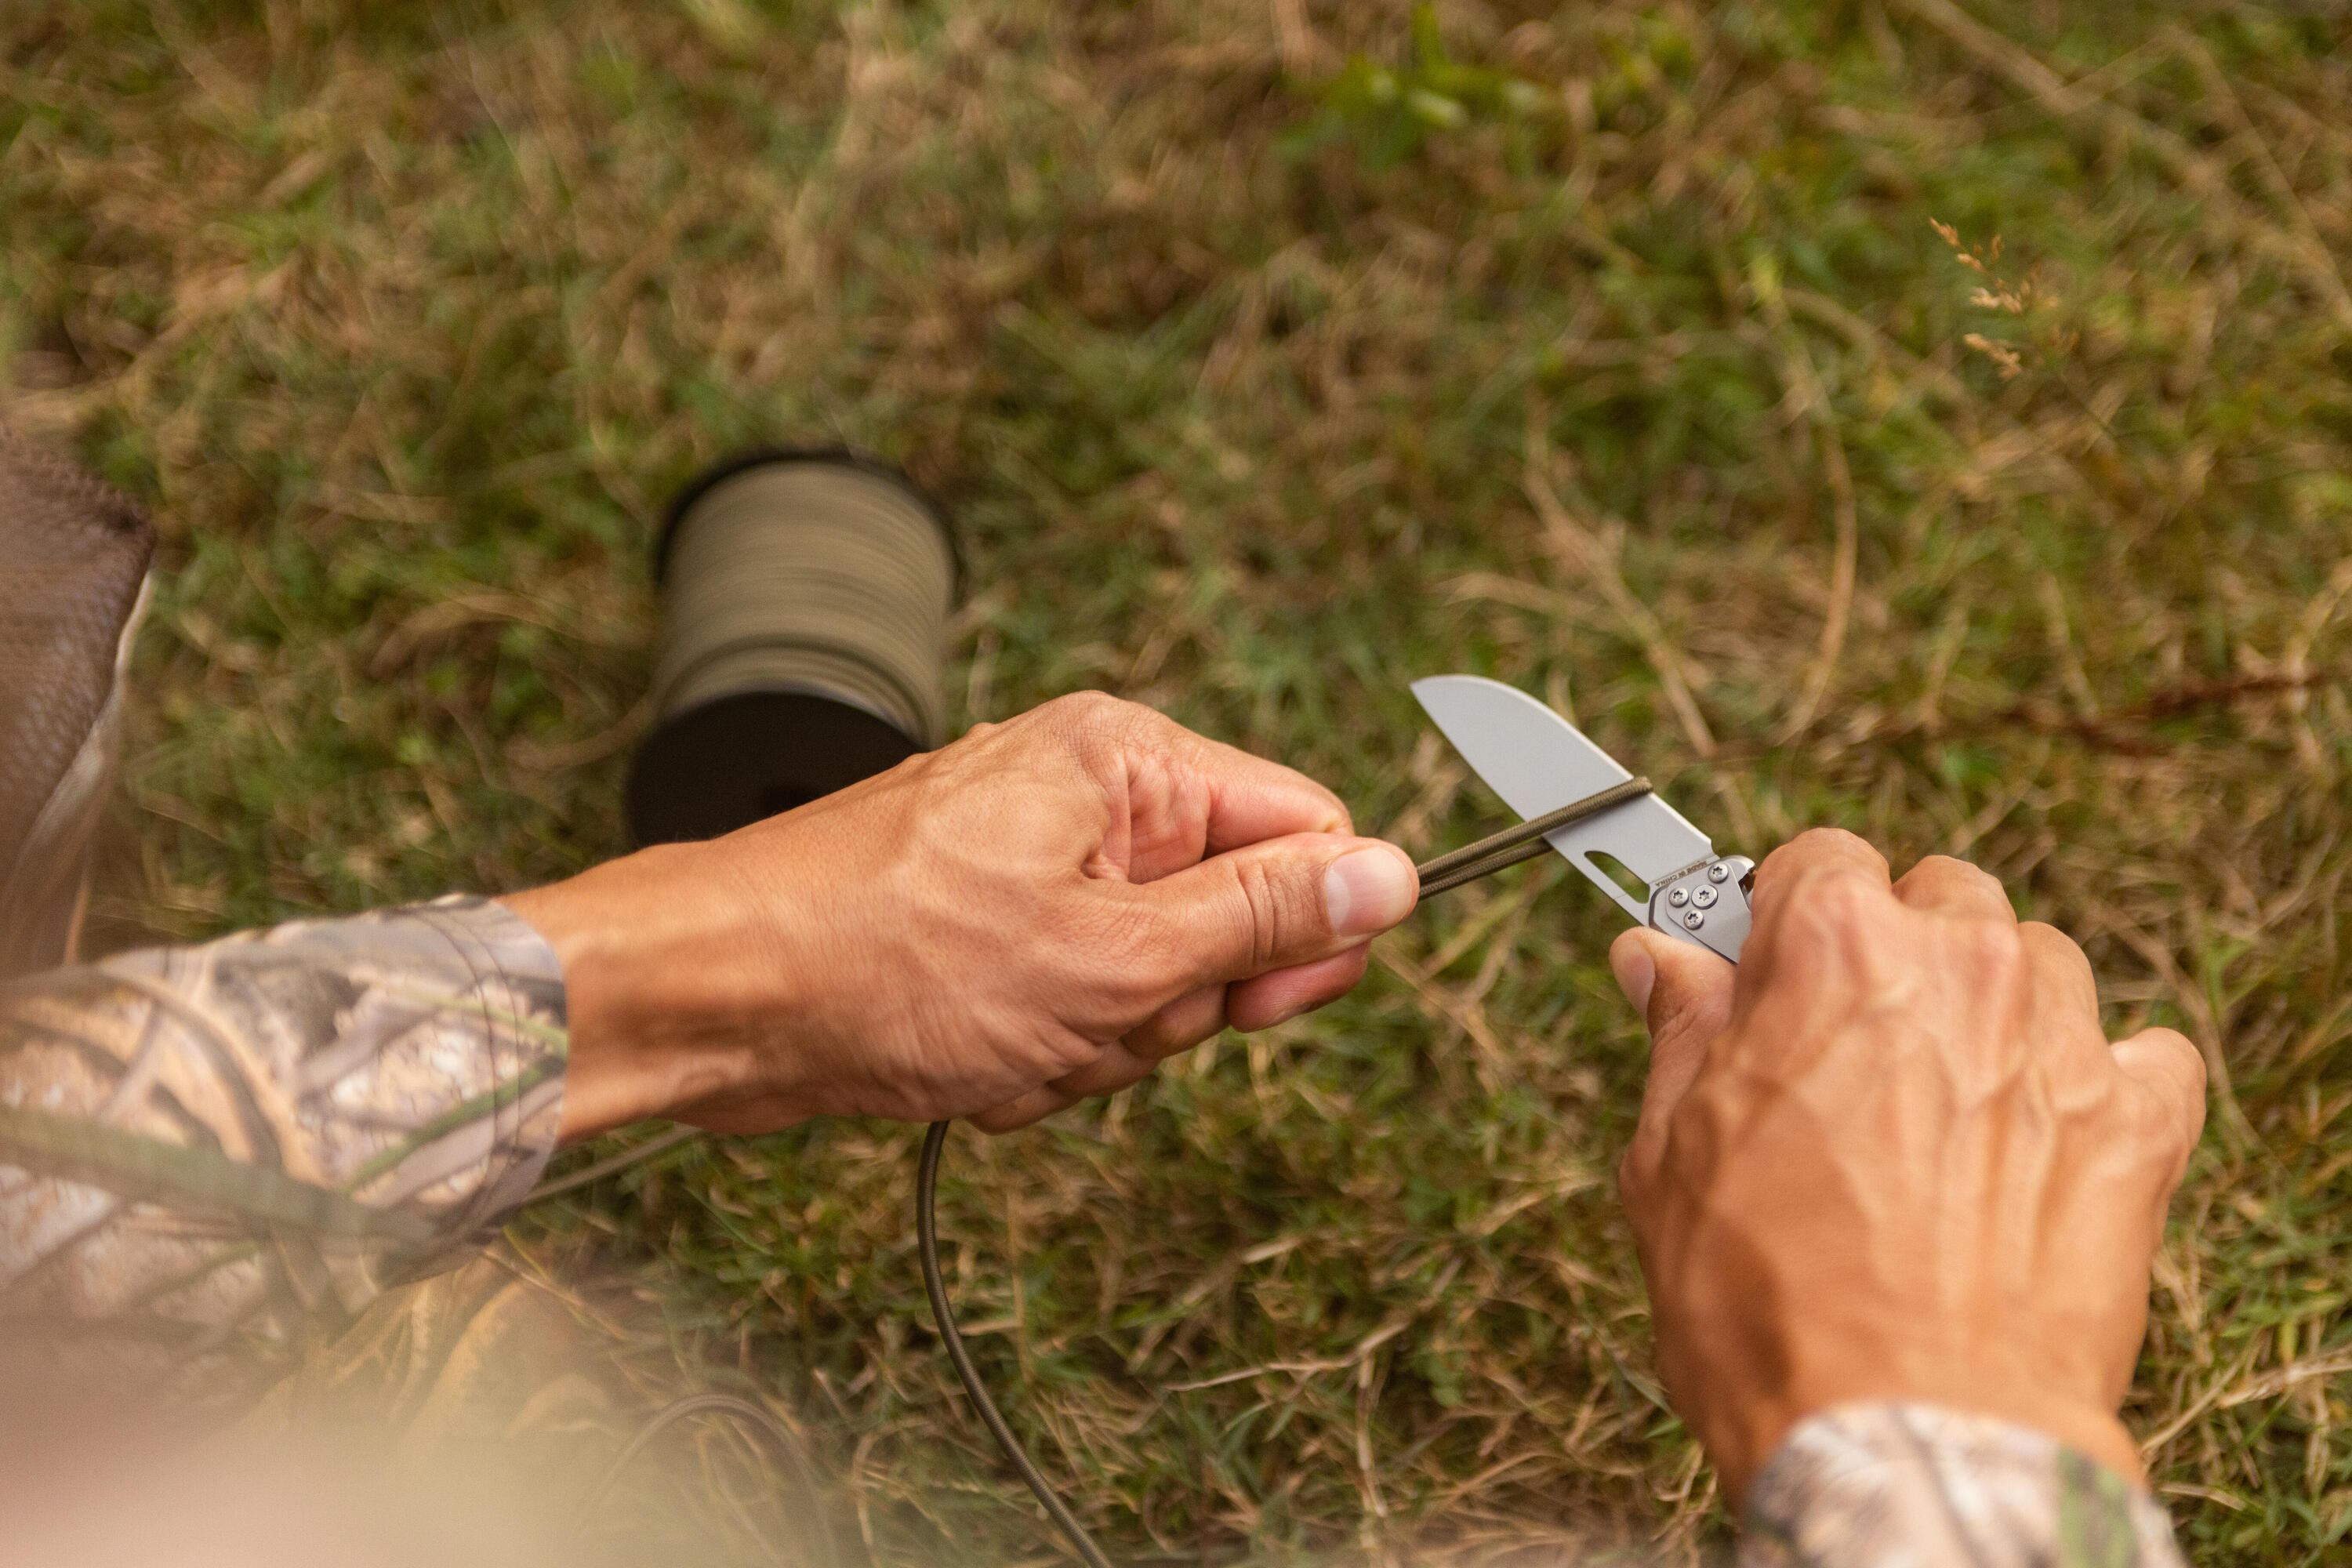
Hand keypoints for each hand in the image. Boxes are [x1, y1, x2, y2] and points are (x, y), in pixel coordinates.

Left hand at [505, 692, 1417, 1140]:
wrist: (717, 1002)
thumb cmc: (893, 960)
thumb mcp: (1116, 954)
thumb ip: (1264, 918)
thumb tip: (1390, 875)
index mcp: (1128, 763)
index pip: (1301, 831)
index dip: (1299, 933)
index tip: (1254, 1001)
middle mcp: (1086, 799)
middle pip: (1226, 923)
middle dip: (1168, 1006)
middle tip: (1088, 1015)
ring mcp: (1033, 868)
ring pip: (1148, 987)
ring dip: (1093, 1045)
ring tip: (1008, 1038)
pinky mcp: (989, 932)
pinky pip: (1073, 1010)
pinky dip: (1036, 1057)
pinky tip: (969, 1059)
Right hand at [1609, 828, 2205, 1502]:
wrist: (1904, 1433)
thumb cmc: (1768, 1307)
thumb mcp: (1670, 1156)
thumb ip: (1679, 1033)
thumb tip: (1656, 960)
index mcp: (1833, 950)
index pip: (1817, 859)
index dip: (1781, 917)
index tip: (1763, 969)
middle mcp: (1961, 967)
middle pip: (1938, 897)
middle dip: (1894, 955)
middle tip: (1846, 1053)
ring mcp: (2060, 1040)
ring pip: (2038, 963)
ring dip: (1993, 1012)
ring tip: (1943, 1113)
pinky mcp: (2138, 1125)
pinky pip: (2144, 1055)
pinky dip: (2102, 1082)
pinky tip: (2045, 1142)